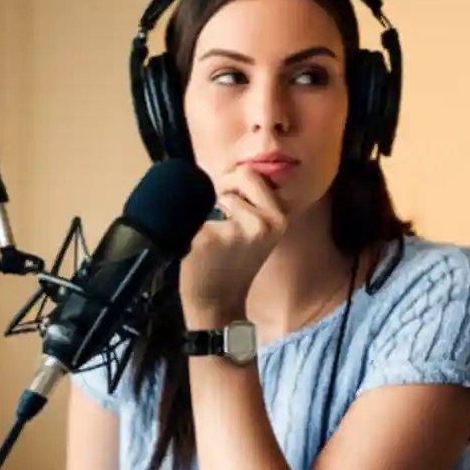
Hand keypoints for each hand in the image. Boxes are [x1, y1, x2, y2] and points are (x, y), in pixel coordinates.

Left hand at [180, 166, 287, 329]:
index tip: (227, 199)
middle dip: (224, 187)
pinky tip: (197, 245)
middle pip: (240, 175)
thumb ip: (255, 201)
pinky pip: (192, 212)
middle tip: (218, 212)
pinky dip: (190, 223)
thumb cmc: (234, 262)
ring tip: (212, 234)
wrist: (216, 302)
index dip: (235, 182)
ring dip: (209, 208)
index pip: (252, 175)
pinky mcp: (208, 237)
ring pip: (217, 194)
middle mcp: (265, 222)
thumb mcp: (259, 230)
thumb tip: (233, 167)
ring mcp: (237, 230)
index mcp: (279, 218)